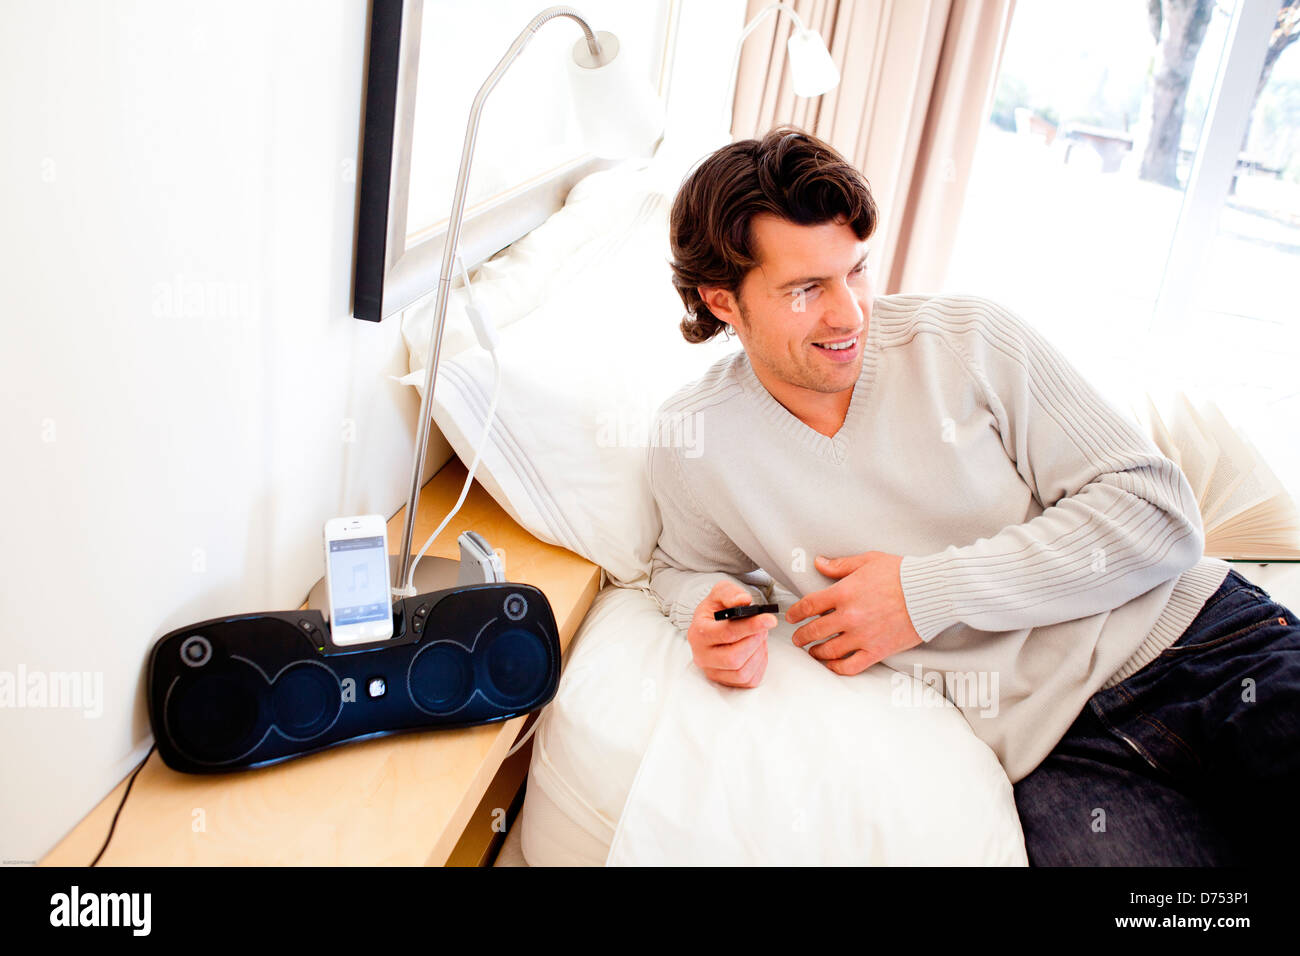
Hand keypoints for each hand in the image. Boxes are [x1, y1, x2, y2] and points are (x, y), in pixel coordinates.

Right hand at [687, 581, 777, 688]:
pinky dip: (758, 665)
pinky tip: (756, 650)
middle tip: (764, 628)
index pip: (726, 633)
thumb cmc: (717, 610)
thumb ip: (730, 593)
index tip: (769, 620)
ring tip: (759, 637)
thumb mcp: (720, 593)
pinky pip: (748, 680)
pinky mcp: (725, 681)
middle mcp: (702, 656)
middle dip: (755, 641)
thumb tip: (743, 601)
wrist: (712, 624)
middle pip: (733, 658)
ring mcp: (712, 671)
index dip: (751, 626)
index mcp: (698, 633)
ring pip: (741, 672)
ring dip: (758, 653)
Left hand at [786, 551, 922, 674]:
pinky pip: (849, 666)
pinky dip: (836, 667)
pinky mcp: (877, 651)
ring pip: (828, 650)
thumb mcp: (868, 561)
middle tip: (797, 638)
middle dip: (801, 636)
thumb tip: (819, 563)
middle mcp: (849, 616)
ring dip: (815, 653)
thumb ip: (841, 565)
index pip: (808, 605)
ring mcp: (862, 636)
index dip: (795, 613)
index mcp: (843, 592)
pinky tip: (832, 664)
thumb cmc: (902, 574)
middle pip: (813, 631)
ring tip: (812, 652)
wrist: (930, 592)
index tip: (791, 617)